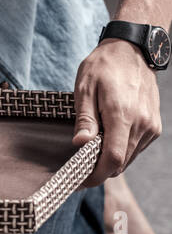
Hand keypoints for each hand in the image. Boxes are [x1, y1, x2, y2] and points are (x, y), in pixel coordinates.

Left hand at [73, 38, 161, 186]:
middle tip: (78, 170)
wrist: (131, 52)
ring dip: (110, 161)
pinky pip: (136, 148)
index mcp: (122, 116)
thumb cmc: (103, 67)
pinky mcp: (154, 126)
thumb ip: (85, 119)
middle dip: (99, 171)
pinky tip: (105, 142)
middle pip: (121, 162)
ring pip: (129, 158)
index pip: (113, 159)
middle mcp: (142, 124)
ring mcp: (151, 126)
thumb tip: (80, 144)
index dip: (96, 175)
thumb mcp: (84, 88)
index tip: (79, 181)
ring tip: (89, 154)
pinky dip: (121, 151)